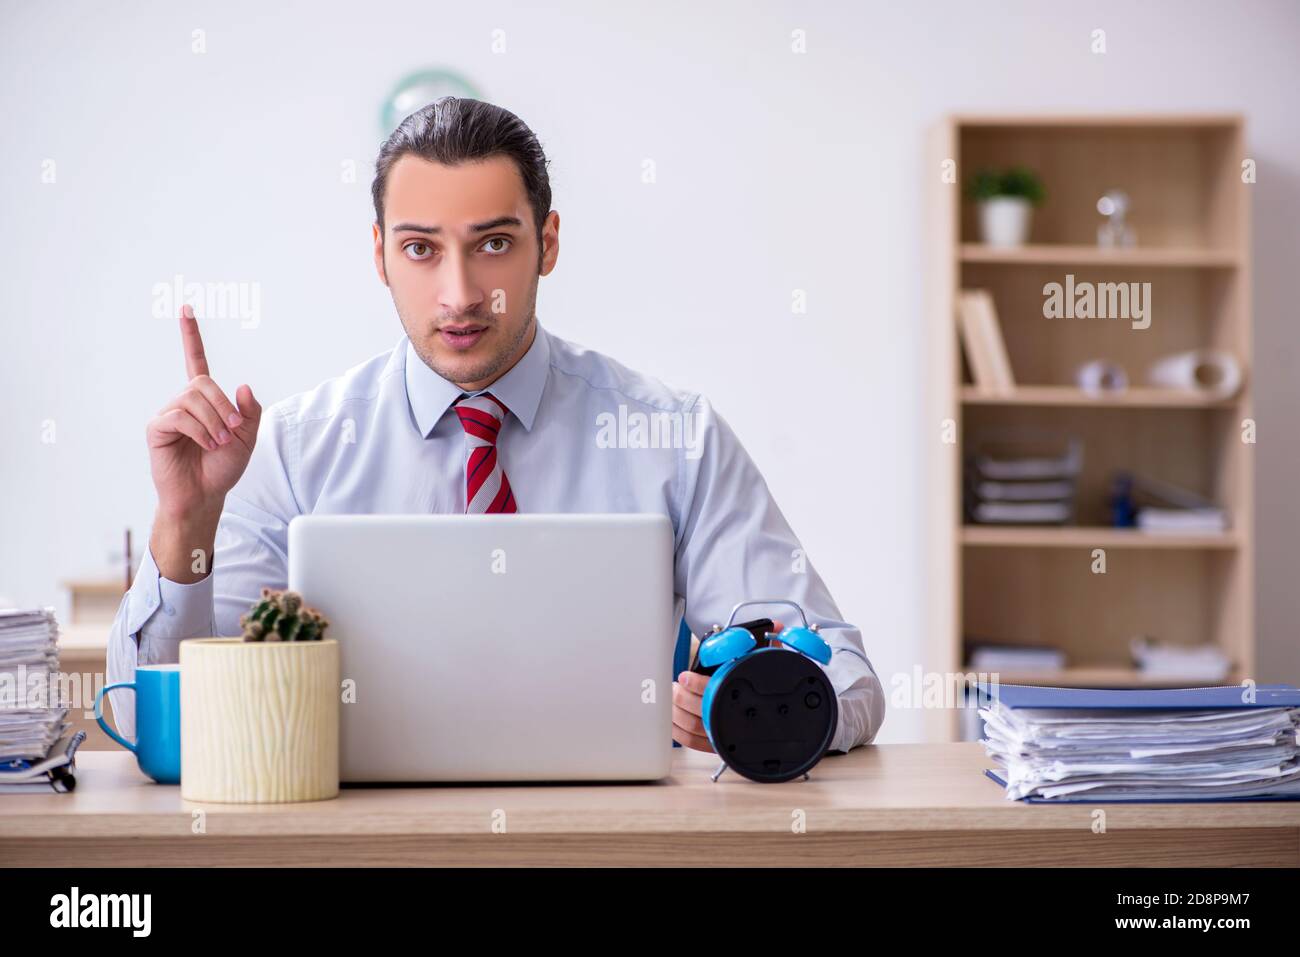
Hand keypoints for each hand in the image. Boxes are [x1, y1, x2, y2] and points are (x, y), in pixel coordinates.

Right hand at [146, 304, 260, 519]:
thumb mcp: (248, 437)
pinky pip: (179, 416)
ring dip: (213, 421)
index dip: (190, 335)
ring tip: (218, 443)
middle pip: (202, 382)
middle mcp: (183, 401)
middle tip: (231, 431)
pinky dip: (199, 430)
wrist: (205, 494)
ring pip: (192, 398)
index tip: (185, 308)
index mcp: (204, 399)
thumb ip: (250, 412)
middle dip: (222, 405)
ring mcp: (168, 413)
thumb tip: (243, 387)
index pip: (195, 360)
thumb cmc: (223, 467)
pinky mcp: (156, 428)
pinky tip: (205, 444)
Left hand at [673, 621, 783, 752]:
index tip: (685, 676)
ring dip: (676, 711)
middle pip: (700, 713)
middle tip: (676, 685)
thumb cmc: (766, 687)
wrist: (776, 718)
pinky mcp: (716, 743)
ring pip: (693, 727)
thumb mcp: (768, 664)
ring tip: (673, 696)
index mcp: (743, 696)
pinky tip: (671, 717)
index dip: (698, 684)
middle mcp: (733, 719)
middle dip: (681, 697)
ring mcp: (723, 734)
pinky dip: (677, 730)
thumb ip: (767, 646)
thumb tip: (777, 626)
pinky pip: (692, 742)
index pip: (718, 692)